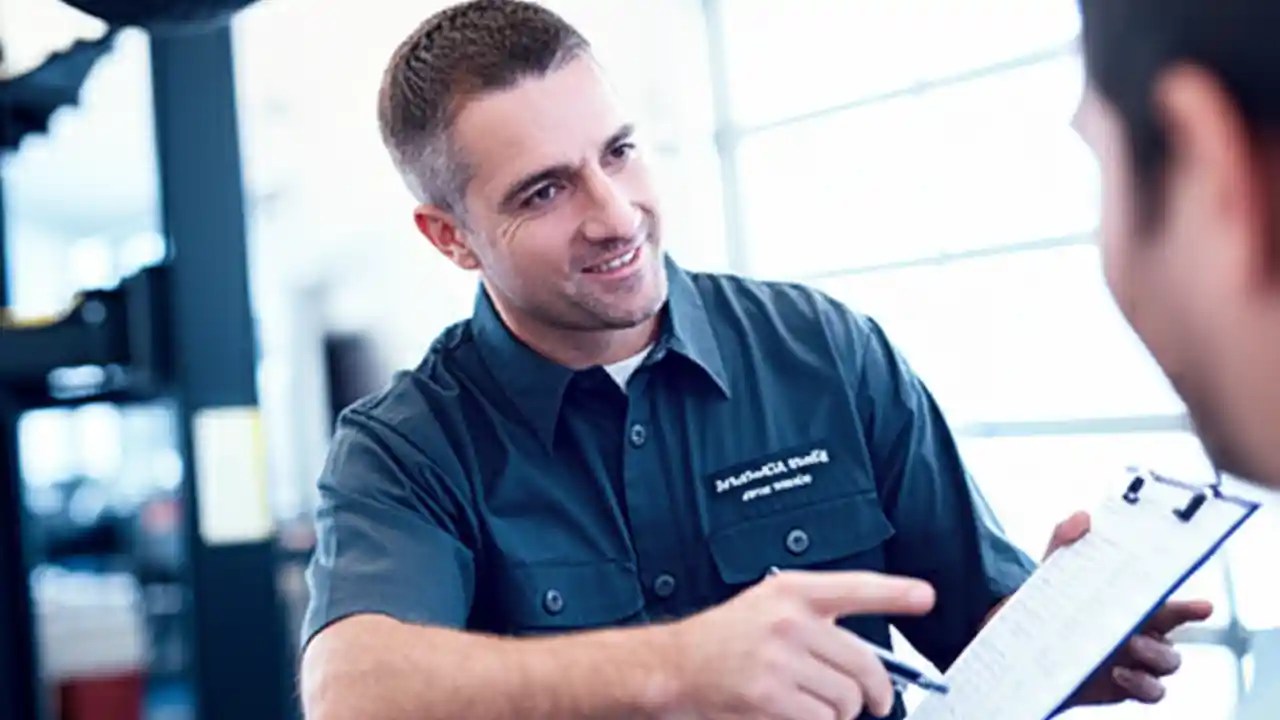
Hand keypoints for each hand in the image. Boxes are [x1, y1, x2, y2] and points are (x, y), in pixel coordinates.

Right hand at [664, 570, 935, 719]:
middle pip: (864, 663)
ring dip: (840, 711)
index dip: (896, 592)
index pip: (857, 587)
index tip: (925, 597)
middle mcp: (789, 620)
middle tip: (876, 702)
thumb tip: (867, 655)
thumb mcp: (767, 606)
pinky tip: (798, 713)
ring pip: (847, 698)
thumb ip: (815, 617)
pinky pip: (822, 719)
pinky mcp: (770, 694)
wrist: (676, 663)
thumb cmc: (724, 638)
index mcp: (791, 591)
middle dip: (876, 692)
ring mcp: (780, 657)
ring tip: (818, 705)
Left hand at [1044, 512, 1214, 708]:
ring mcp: (1134, 662)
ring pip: (1169, 663)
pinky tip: (1120, 674)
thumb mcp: (1052, 572)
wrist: (1021, 647)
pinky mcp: (1123, 687)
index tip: (1204, 606)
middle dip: (1170, 631)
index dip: (1190, 606)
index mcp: (1131, 606)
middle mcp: (1140, 634)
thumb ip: (1064, 542)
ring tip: (1129, 647)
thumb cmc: (1047, 606)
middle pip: (1174, 635)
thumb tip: (1082, 518)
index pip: (1169, 605)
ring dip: (1157, 656)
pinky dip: (1143, 685)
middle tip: (1141, 627)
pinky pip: (1152, 692)